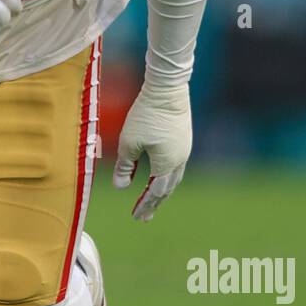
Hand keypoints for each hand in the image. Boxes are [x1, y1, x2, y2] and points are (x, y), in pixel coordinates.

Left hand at [113, 81, 191, 220]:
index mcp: (167, 164)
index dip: (145, 205)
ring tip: (152, 200)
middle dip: (154, 203)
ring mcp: (184, 149)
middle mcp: (179, 160)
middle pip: (166, 188)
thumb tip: (121, 187)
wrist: (167, 89)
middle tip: (144, 217)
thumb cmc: (146, 115)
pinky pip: (175, 166)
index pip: (155, 192)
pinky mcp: (183, 139)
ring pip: (173, 178)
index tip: (136, 217)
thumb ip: (124, 166)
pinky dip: (166, 176)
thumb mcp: (128, 142)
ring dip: (161, 190)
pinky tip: (159, 175)